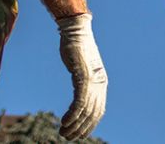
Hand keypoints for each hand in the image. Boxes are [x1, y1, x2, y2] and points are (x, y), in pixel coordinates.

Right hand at [57, 14, 106, 139]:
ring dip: (74, 125)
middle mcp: (100, 84)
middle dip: (81, 129)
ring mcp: (93, 81)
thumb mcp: (83, 68)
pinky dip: (72, 115)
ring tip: (63, 132)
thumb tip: (81, 89)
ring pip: (85, 111)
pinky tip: (64, 122)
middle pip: (92, 114)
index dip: (90, 125)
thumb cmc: (77, 48)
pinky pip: (79, 102)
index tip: (79, 134)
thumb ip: (84, 81)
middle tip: (67, 137)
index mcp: (101, 83)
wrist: (76, 31)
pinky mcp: (83, 77)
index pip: (99, 111)